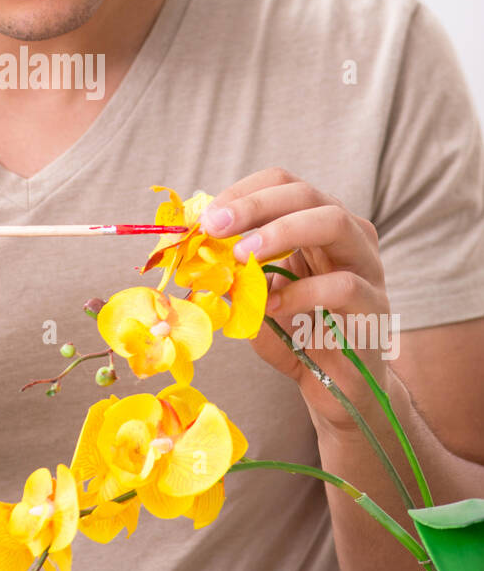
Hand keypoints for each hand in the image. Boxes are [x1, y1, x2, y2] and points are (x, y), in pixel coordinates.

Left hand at [199, 167, 390, 431]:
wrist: (334, 386)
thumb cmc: (294, 333)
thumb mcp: (254, 295)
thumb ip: (233, 271)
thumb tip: (195, 248)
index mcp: (317, 223)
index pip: (284, 184)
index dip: (243, 193)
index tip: (206, 217)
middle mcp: (348, 234)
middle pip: (306, 194)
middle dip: (255, 205)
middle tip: (215, 226)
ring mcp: (367, 266)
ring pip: (334, 223)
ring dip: (281, 232)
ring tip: (242, 256)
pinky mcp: (374, 305)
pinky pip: (342, 285)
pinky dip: (300, 293)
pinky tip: (270, 306)